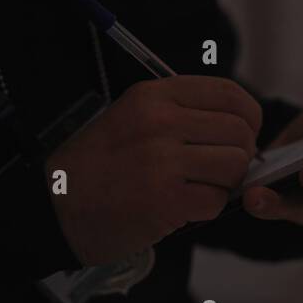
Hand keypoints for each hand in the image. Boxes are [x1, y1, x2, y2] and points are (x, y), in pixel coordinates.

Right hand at [46, 76, 260, 264]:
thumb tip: (237, 125)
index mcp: (153, 96)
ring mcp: (163, 161)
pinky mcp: (166, 200)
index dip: (248, 118)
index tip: (242, 135)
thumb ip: (179, 113)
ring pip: (234, 166)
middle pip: (239, 132)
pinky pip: (217, 201)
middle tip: (220, 171)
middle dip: (239, 156)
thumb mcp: (130, 117)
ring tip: (199, 188)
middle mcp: (160, 122)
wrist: (54, 207)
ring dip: (225, 184)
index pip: (230, 94)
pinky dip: (207, 209)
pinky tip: (183, 208)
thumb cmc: (96, 167)